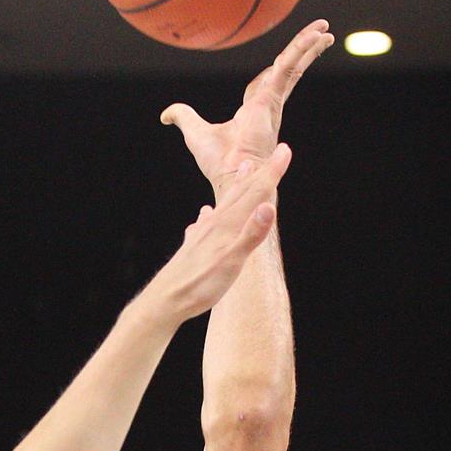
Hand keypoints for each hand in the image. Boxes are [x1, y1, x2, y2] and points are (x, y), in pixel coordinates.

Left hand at [133, 143, 291, 322]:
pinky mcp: (192, 246)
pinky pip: (204, 223)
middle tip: (271, 153)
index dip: (272, 172)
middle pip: (241, 192)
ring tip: (243, 171)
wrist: (165, 300)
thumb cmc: (199, 285)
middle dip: (259, 173)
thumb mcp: (232, 262)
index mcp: (228, 225)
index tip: (285, 150)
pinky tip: (205, 215)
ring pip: (223, 204)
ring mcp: (202, 233)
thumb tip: (268, 206)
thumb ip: (251, 235)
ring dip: (237, 187)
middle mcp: (214, 223)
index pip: (256, 193)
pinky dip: (209, 215)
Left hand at [160, 19, 333, 193]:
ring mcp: (273, 102)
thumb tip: (166, 115)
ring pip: (292, 65)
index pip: (264, 86)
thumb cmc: (218, 162)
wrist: (231, 176)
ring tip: (325, 29)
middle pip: (287, 72)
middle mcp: (268, 106)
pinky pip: (289, 68)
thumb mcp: (194, 131)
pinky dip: (302, 50)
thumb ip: (182, 116)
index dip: (269, 75)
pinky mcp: (273, 99)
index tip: (275, 65)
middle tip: (318, 37)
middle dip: (301, 55)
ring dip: (308, 46)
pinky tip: (316, 35)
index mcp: (253, 112)